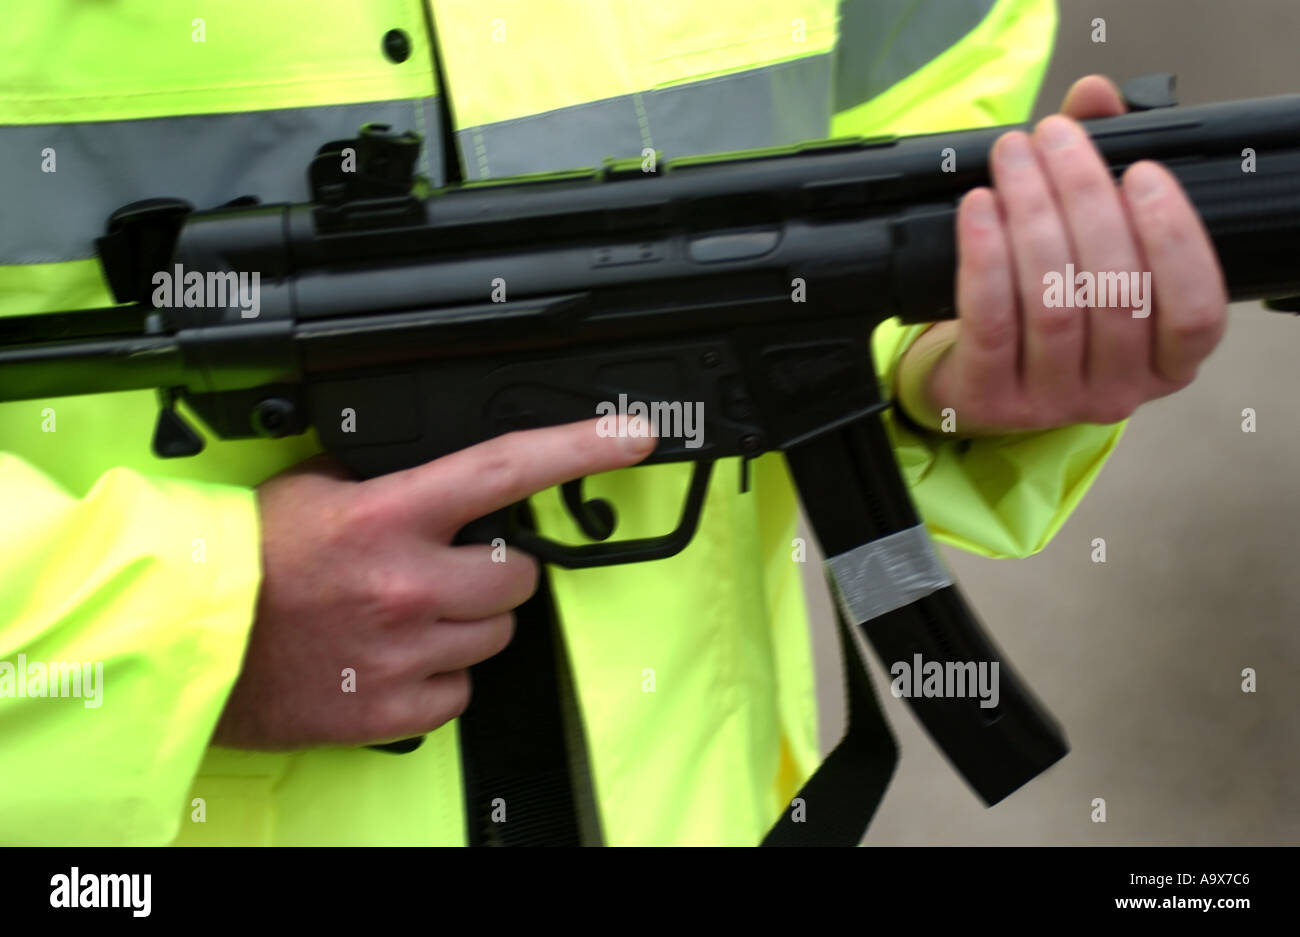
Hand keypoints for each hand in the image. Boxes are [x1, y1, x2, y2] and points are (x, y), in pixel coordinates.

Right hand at [213, 419, 655, 749]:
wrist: (190, 642)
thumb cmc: (249, 562)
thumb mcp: (317, 489)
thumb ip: (393, 478)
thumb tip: (453, 475)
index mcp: (388, 515)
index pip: (507, 469)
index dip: (580, 448)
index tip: (631, 436)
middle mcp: (407, 583)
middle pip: (518, 574)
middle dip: (501, 568)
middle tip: (457, 566)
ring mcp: (406, 652)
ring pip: (498, 634)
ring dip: (471, 621)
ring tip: (414, 614)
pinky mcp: (396, 709)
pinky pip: (463, 691)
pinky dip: (443, 676)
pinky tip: (401, 658)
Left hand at [895, 75, 1227, 434]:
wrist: (968, 373)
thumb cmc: (1044, 301)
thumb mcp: (1086, 239)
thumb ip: (1102, 165)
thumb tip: (1095, 96)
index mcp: (1166, 358)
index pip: (1195, 309)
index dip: (1174, 237)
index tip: (1142, 171)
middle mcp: (1119, 389)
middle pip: (1114, 291)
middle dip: (1083, 198)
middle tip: (1053, 137)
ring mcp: (1054, 401)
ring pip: (1052, 303)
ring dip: (1031, 216)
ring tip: (1013, 159)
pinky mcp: (992, 399)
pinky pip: (991, 321)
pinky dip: (985, 256)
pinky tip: (979, 208)